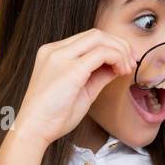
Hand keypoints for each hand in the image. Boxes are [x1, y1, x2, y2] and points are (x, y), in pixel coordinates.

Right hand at [13, 28, 135, 146]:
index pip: (88, 39)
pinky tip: (121, 72)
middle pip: (95, 34)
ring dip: (120, 51)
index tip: (125, 62)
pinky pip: (101, 53)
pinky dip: (116, 59)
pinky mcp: (70, 69)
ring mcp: (61, 57)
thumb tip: (117, 67)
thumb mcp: (81, 91)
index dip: (111, 46)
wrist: (33, 130)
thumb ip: (98, 75)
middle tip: (131, 62)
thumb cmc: (53, 116)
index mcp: (53, 53)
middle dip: (119, 45)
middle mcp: (55, 50)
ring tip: (127, 69)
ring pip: (99, 38)